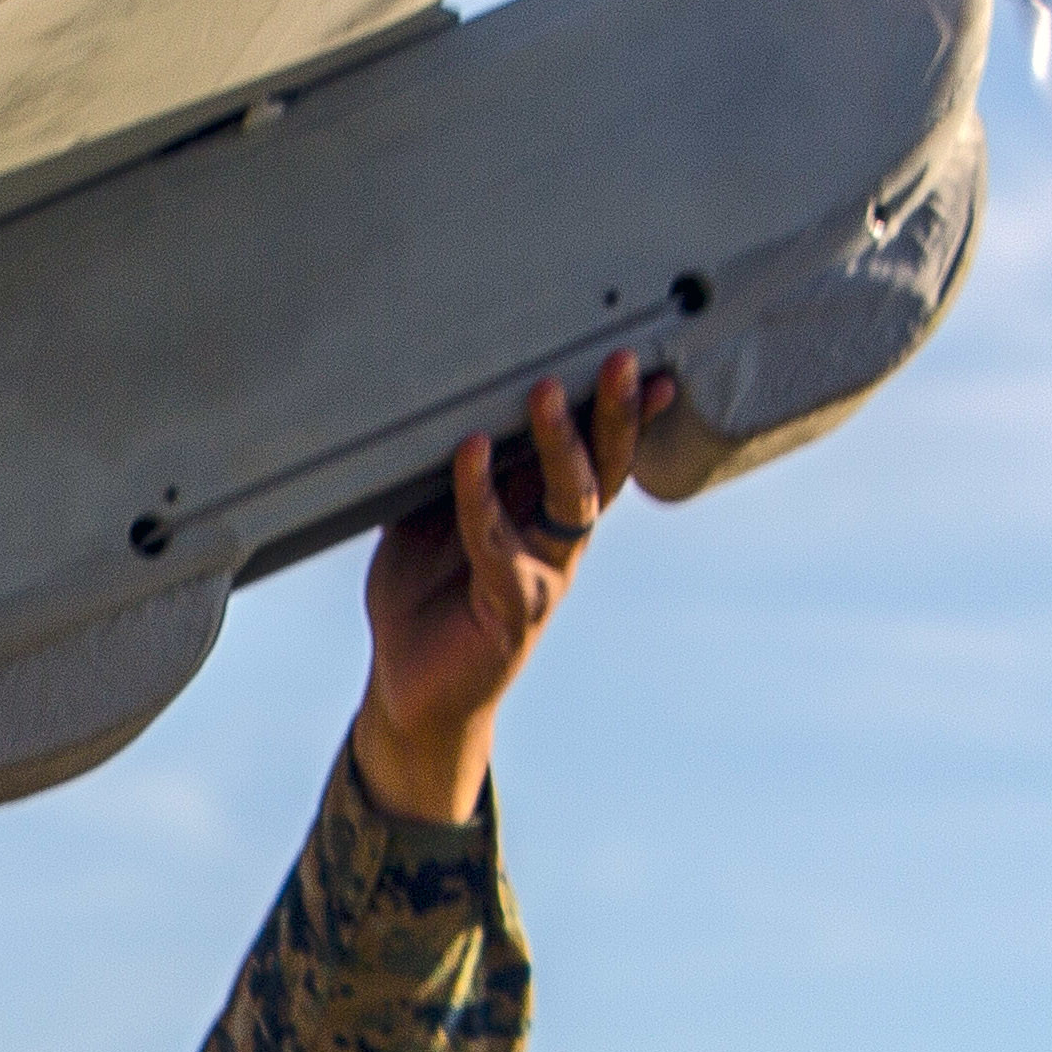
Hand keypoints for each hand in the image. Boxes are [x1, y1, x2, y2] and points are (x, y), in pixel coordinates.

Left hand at [351, 350, 668, 823]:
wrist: (408, 689)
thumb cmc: (422, 599)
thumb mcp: (426, 522)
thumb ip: (443, 474)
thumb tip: (435, 407)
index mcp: (544, 517)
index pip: (593, 456)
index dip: (621, 413)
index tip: (643, 365)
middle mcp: (557, 542)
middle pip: (600, 469)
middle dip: (615, 414)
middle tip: (618, 362)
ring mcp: (542, 574)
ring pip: (569, 500)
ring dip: (559, 443)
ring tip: (547, 392)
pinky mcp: (511, 607)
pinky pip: (497, 539)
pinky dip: (480, 493)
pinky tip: (470, 452)